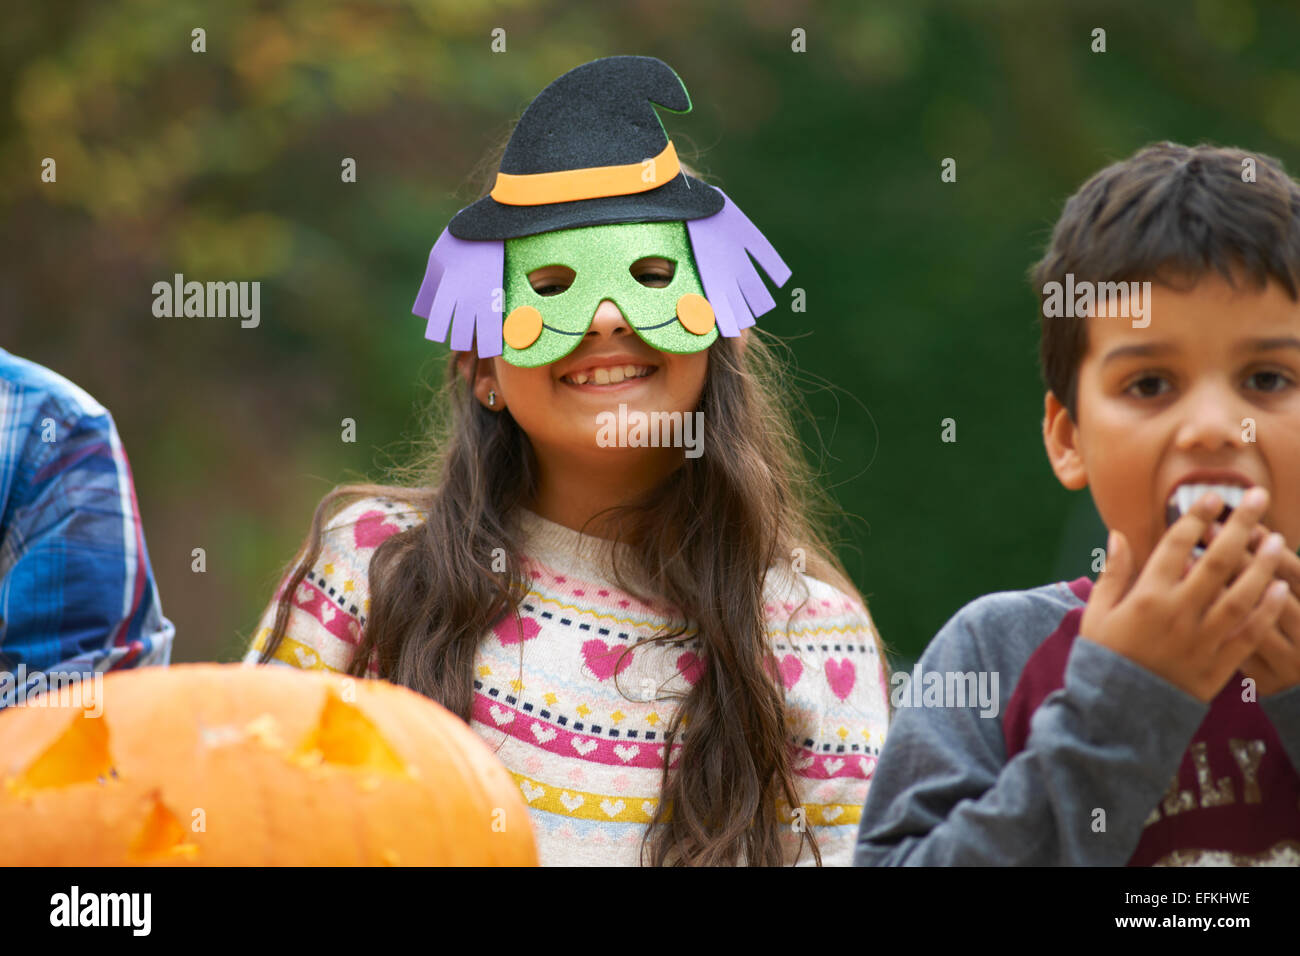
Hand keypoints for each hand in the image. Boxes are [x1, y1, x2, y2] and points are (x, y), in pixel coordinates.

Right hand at [1081, 488, 1289, 701]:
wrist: (1117, 715)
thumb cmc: (1104, 658)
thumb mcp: (1096, 614)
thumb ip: (1113, 574)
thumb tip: (1118, 536)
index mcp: (1146, 597)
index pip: (1177, 546)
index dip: (1196, 517)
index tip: (1211, 496)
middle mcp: (1178, 613)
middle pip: (1217, 561)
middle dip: (1240, 525)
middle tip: (1257, 497)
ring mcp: (1201, 639)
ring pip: (1241, 594)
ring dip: (1262, 564)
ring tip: (1277, 538)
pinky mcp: (1217, 664)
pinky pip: (1249, 633)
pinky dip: (1266, 610)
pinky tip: (1279, 589)